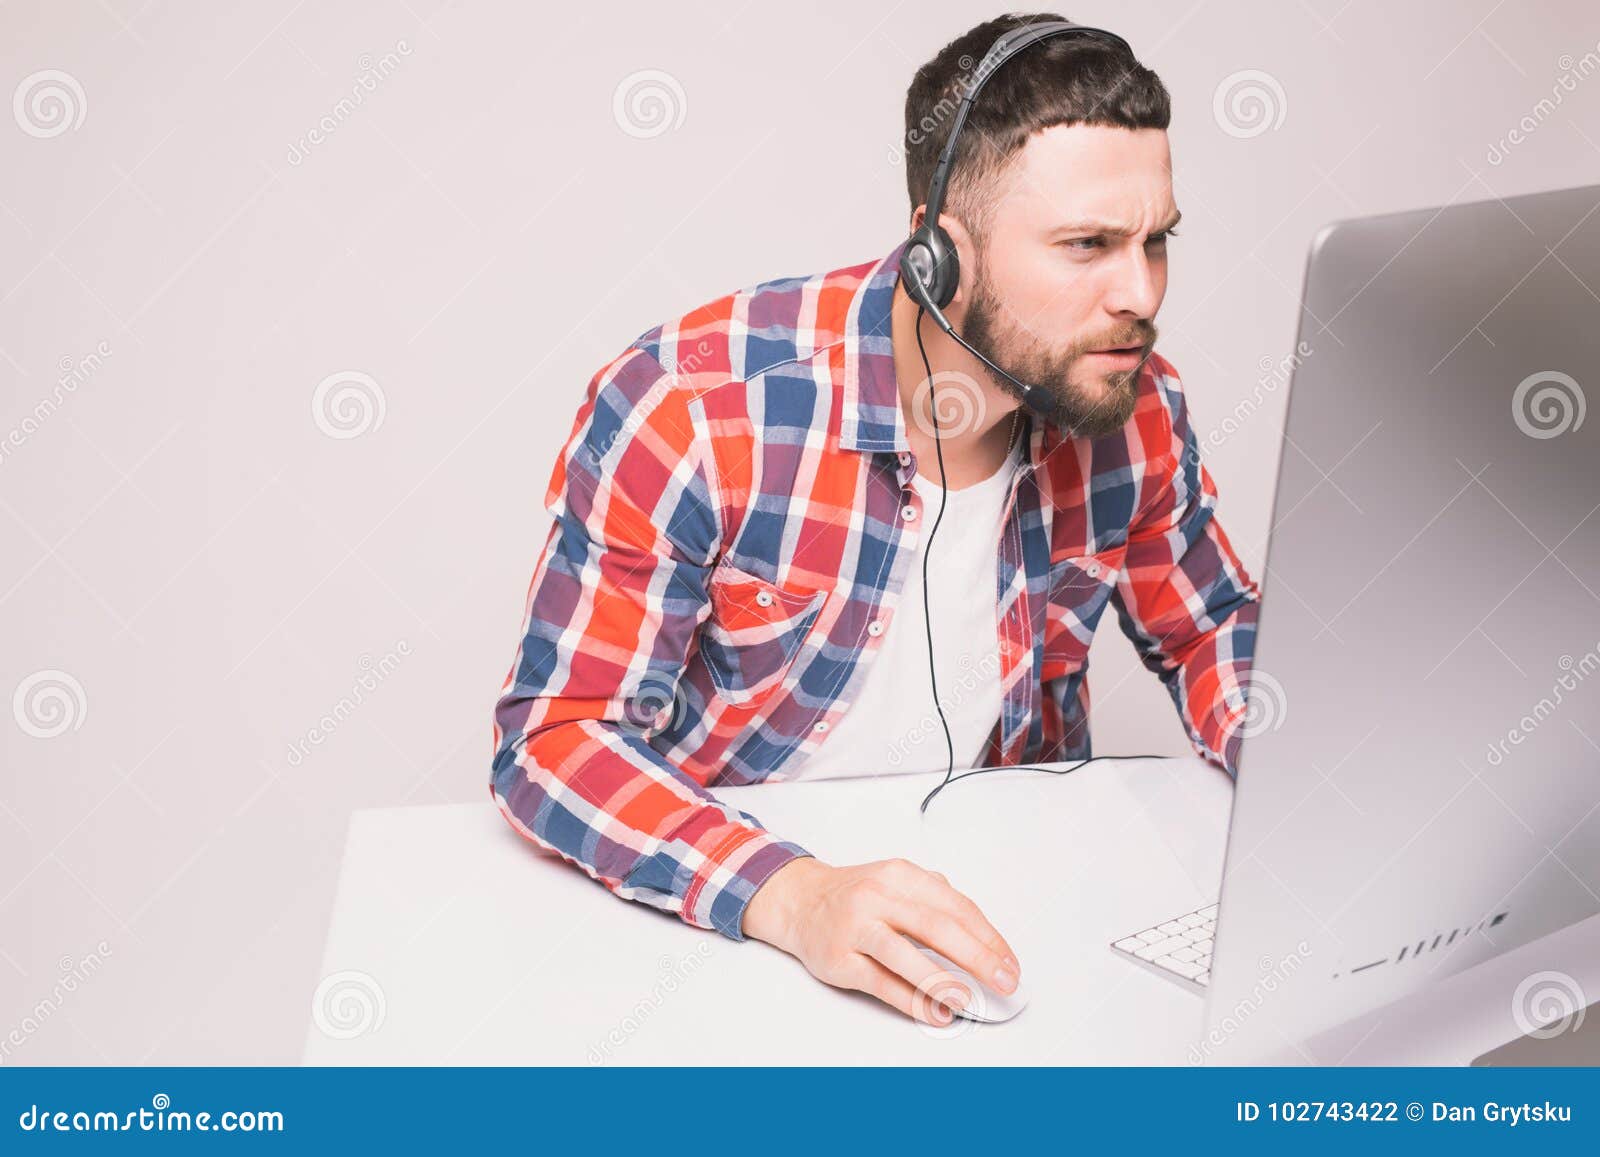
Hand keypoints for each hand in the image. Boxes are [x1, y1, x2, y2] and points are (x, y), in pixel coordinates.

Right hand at [742, 856, 1019, 1024]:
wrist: (800, 901)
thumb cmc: (855, 896)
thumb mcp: (897, 882)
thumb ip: (935, 901)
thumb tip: (981, 941)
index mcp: (900, 875)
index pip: (955, 906)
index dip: (988, 936)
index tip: (1008, 961)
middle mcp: (877, 897)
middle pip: (936, 926)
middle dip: (977, 956)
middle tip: (1002, 980)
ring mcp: (855, 927)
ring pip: (904, 955)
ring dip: (941, 980)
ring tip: (969, 998)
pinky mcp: (839, 959)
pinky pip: (881, 982)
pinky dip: (911, 1000)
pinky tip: (934, 1012)